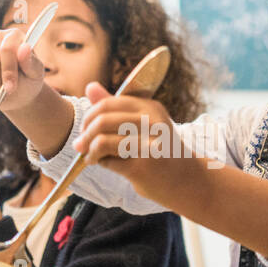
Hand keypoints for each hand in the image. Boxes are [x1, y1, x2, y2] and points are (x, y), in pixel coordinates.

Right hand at [0, 26, 46, 112]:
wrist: (18, 90)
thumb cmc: (29, 79)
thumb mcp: (35, 73)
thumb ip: (31, 62)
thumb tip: (25, 48)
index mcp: (14, 35)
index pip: (7, 49)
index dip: (8, 69)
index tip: (11, 87)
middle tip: (6, 95)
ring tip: (1, 95)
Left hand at [72, 81, 182, 198]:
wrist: (186, 180)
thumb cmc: (160, 150)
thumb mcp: (143, 124)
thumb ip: (116, 107)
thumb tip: (90, 87)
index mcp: (150, 108)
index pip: (108, 103)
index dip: (90, 116)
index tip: (85, 129)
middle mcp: (151, 122)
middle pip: (102, 120)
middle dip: (85, 134)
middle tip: (81, 145)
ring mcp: (148, 144)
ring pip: (101, 141)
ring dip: (90, 151)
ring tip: (91, 157)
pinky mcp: (143, 166)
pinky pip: (108, 161)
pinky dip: (99, 163)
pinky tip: (100, 164)